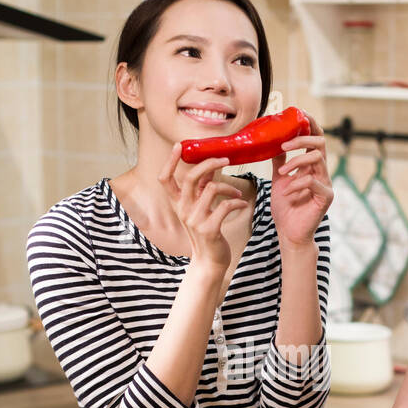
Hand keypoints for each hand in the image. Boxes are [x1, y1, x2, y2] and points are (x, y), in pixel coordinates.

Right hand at [158, 142, 250, 273]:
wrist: (210, 261)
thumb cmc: (207, 232)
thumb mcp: (199, 209)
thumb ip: (201, 189)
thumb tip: (210, 166)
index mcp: (178, 204)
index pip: (165, 179)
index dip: (170, 161)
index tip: (180, 146)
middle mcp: (183, 210)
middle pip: (190, 177)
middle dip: (209, 163)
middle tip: (225, 159)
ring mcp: (195, 220)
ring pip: (211, 188)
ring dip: (229, 187)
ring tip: (237, 193)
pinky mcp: (209, 229)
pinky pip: (225, 206)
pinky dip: (237, 202)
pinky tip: (242, 204)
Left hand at [270, 113, 331, 247]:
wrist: (288, 232)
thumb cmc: (286, 207)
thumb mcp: (278, 178)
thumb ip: (279, 160)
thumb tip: (273, 140)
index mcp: (312, 164)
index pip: (316, 136)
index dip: (310, 123)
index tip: (298, 113)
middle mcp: (322, 171)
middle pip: (320, 142)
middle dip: (301, 140)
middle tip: (283, 146)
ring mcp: (326, 183)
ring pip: (317, 158)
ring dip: (296, 162)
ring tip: (282, 173)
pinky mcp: (326, 197)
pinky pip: (313, 181)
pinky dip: (297, 184)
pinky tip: (288, 192)